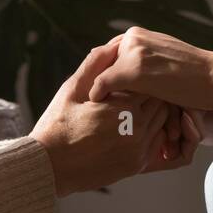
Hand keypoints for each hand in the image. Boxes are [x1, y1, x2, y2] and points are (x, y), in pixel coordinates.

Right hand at [31, 39, 195, 195]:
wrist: (49, 167)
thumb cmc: (58, 125)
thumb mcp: (72, 89)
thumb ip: (96, 65)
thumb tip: (114, 44)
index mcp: (124, 108)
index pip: (151, 84)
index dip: (142, 77)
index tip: (132, 75)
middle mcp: (138, 130)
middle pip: (162, 103)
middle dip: (152, 94)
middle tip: (137, 89)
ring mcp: (139, 150)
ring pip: (163, 123)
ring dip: (153, 113)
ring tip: (133, 107)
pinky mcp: (136, 165)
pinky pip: (156, 143)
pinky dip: (151, 132)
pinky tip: (131, 126)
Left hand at [86, 26, 212, 108]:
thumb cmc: (196, 75)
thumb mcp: (164, 60)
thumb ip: (144, 61)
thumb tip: (124, 76)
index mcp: (138, 34)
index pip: (107, 54)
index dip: (102, 75)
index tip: (99, 94)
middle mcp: (132, 37)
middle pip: (100, 63)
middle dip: (96, 83)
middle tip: (92, 104)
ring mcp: (131, 52)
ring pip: (99, 75)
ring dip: (98, 93)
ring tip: (95, 110)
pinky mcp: (131, 70)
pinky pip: (101, 85)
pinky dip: (98, 98)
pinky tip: (99, 109)